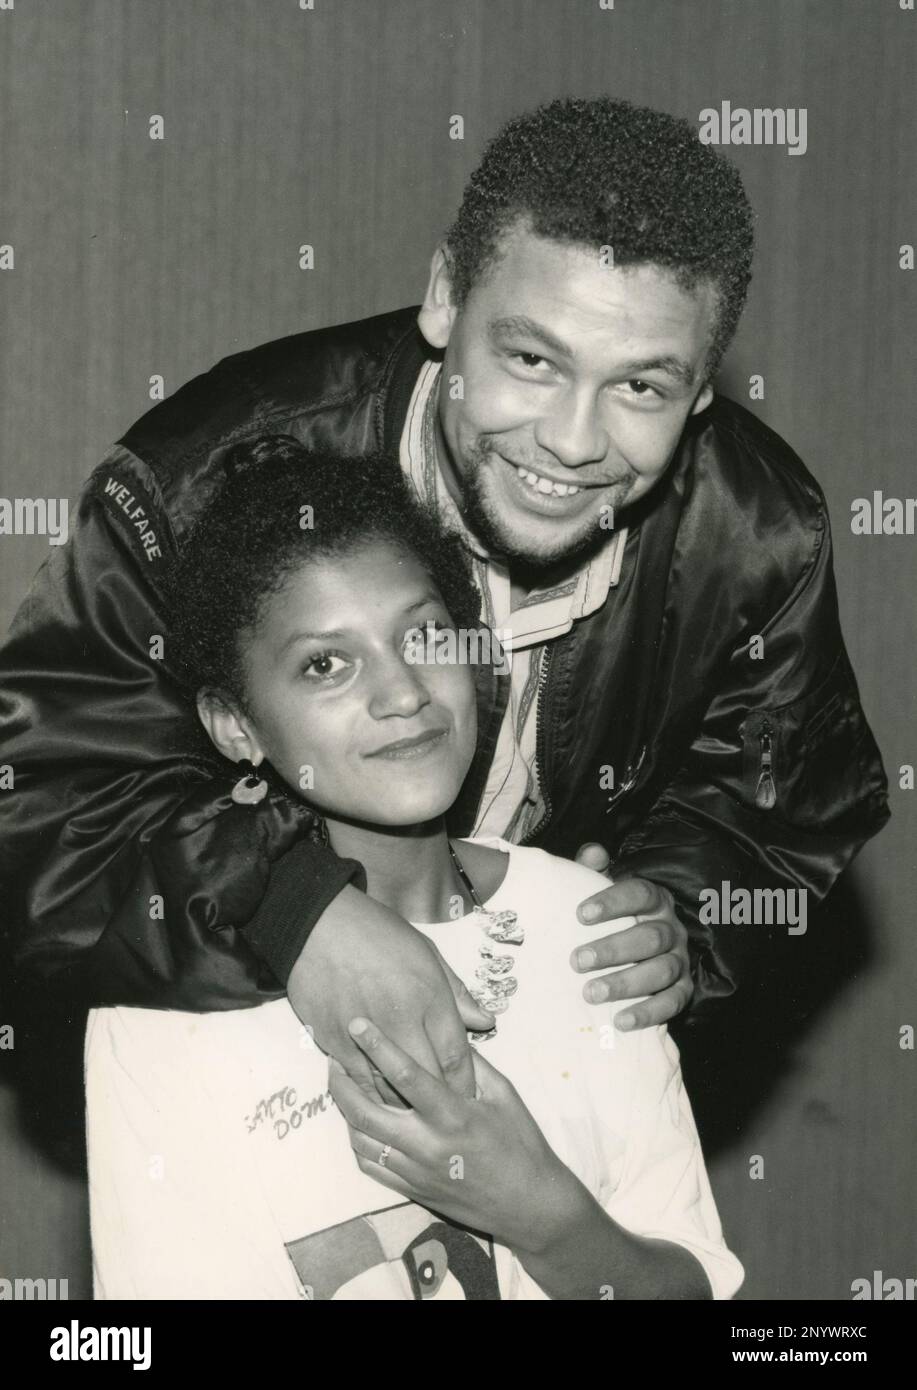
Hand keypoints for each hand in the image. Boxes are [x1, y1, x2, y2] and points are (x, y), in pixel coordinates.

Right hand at [287, 885, 493, 1104]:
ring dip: (406, 1103)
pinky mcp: (335, 1042)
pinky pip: (360, 1083)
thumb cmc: (376, 933)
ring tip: (416, 1112)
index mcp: (429, 996)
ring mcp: (366, 1036)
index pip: (457, 1056)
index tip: (469, 1095)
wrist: (317, 925)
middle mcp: (401, 1020)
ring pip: (393, 1088)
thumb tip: (486, 1021)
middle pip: (430, 1079)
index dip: (466, 1082)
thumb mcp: (426, 952)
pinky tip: (380, 1098)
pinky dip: (372, 1094)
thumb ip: (457, 992)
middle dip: (442, 1099)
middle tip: (447, 1111)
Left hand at [329, 1018, 580, 1254]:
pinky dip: (359, 1141)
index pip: (406, 1074)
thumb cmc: (521, 1143)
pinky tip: (360, 1123)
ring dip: (346, 1111)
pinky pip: (371, 1166)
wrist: (528, 1204)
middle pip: (367, 1112)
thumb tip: (447, 1033)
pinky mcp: (412, 1190)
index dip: (378, 1046)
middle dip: (342, 1083)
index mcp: (453, 1115)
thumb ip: (471, 1063)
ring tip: (342, 1086)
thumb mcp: (504, 1094)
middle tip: (333, 1058)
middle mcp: (428, 1144)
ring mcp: (416, 1171)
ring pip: (362, 1140)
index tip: (357, 1023)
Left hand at [571, 844, 692, 1030]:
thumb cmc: (614, 918)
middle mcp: (672, 929)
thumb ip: (593, 871)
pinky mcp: (683, 991)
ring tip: (590, 993)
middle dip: (613, 950)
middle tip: (577, 961)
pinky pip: (673, 1003)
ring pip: (661, 971)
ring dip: (626, 983)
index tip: (580, 915)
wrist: (640, 950)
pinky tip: (620, 1021)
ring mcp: (680, 961)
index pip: (640, 893)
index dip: (613, 902)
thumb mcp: (602, 892)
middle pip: (649, 937)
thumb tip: (592, 852)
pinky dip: (648, 1013)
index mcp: (654, 900)